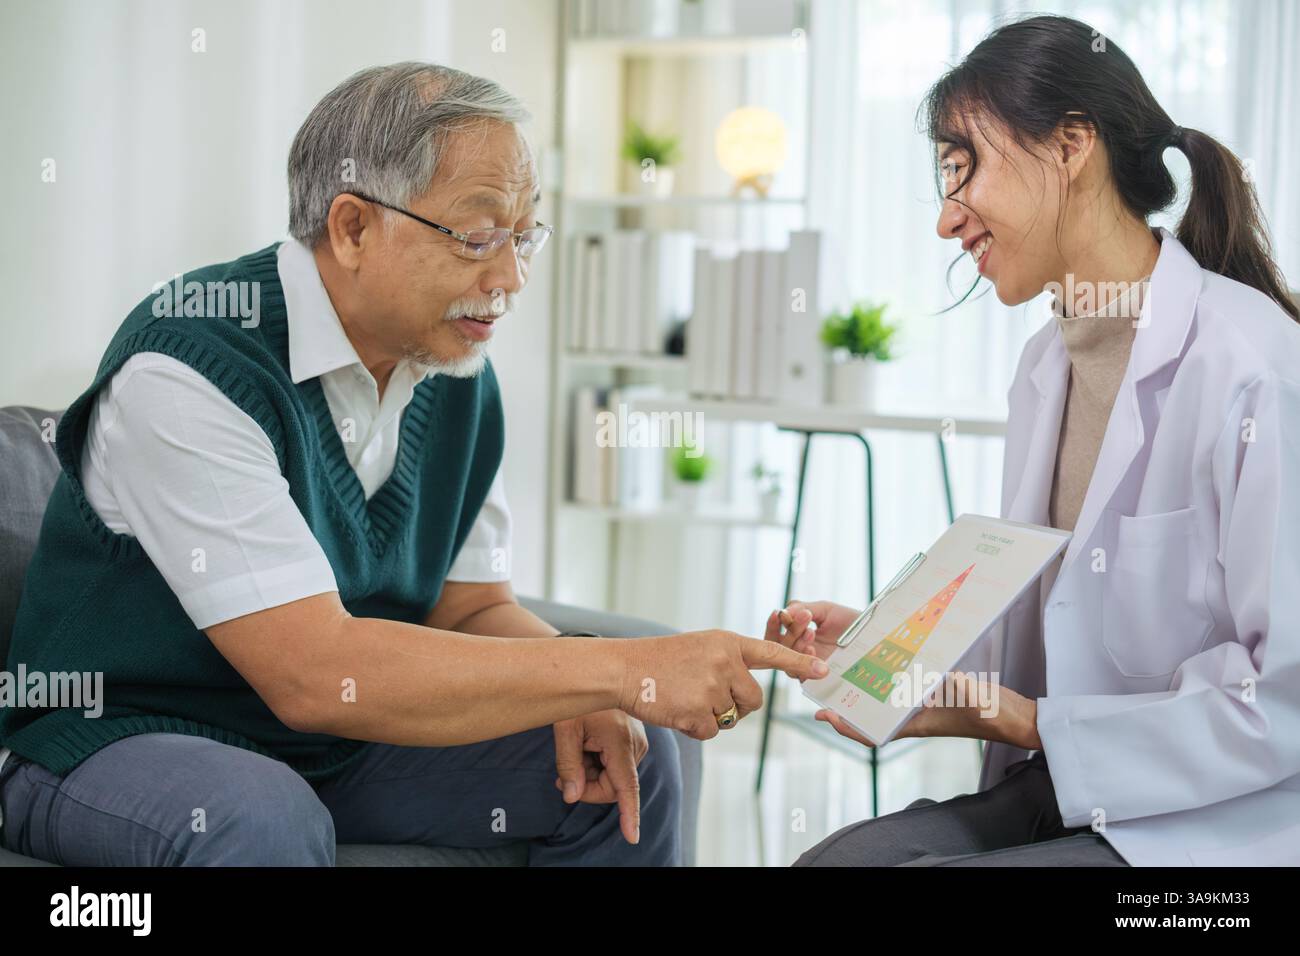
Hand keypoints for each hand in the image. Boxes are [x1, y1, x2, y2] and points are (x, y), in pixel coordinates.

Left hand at [553, 709, 646, 844]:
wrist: (598, 671)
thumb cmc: (579, 697)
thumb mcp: (566, 729)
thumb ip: (569, 765)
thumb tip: (572, 797)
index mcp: (620, 742)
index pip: (626, 787)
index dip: (629, 814)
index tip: (632, 836)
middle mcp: (635, 746)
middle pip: (611, 788)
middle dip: (586, 786)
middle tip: (562, 775)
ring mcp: (637, 744)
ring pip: (612, 779)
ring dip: (590, 773)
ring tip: (575, 750)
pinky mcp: (634, 742)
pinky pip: (615, 767)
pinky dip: (597, 764)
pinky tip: (586, 748)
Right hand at [617, 630, 828, 739]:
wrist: (624, 668)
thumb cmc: (661, 660)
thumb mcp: (700, 647)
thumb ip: (728, 661)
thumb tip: (748, 690)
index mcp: (727, 643)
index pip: (771, 653)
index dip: (799, 662)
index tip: (824, 669)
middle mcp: (724, 662)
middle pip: (753, 700)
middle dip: (737, 707)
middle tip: (708, 697)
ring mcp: (712, 687)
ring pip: (731, 718)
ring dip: (712, 717)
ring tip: (685, 698)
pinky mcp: (698, 712)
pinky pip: (711, 732)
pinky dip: (695, 728)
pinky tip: (677, 710)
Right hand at [764, 600, 862, 671]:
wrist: (874, 636)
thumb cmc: (850, 622)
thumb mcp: (825, 610)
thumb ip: (803, 607)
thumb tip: (783, 612)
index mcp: (797, 635)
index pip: (776, 633)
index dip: (775, 625)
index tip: (780, 614)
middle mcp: (800, 652)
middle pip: (778, 649)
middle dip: (789, 633)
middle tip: (803, 618)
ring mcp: (809, 666)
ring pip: (788, 663)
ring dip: (796, 647)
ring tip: (810, 632)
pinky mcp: (820, 680)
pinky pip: (803, 677)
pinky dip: (804, 664)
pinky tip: (812, 650)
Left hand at [814, 674, 1042, 749]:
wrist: (1013, 718)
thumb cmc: (990, 713)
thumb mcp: (968, 696)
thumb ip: (951, 688)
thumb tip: (930, 679)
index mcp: (915, 724)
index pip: (873, 733)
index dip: (847, 727)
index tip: (823, 716)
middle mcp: (912, 718)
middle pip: (869, 716)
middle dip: (846, 707)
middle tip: (822, 688)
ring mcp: (920, 708)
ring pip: (880, 703)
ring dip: (861, 691)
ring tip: (841, 673)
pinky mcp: (930, 697)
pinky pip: (899, 690)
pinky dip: (885, 680)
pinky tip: (878, 663)